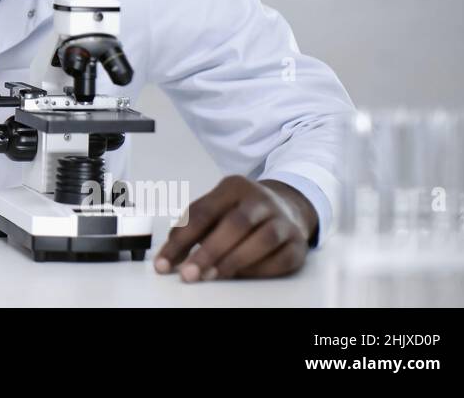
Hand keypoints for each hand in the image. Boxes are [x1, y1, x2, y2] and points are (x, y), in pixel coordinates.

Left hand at [154, 176, 317, 281]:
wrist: (286, 206)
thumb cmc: (240, 211)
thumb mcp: (215, 208)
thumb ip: (190, 229)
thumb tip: (168, 258)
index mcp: (233, 187)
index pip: (203, 212)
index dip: (180, 240)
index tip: (164, 263)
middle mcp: (261, 200)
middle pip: (236, 224)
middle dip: (209, 251)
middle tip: (189, 274)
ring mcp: (284, 220)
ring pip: (263, 239)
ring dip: (234, 261)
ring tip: (211, 276)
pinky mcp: (298, 243)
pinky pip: (281, 259)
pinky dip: (260, 270)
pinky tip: (240, 276)